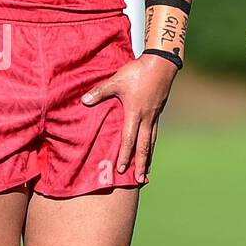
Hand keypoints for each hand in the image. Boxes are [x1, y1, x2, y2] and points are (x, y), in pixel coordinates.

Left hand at [81, 54, 177, 182]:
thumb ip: (100, 92)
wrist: (161, 64)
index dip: (124, 155)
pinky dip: (151, 144)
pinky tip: (150, 149)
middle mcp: (146, 118)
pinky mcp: (158, 112)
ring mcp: (154, 116)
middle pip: (144, 147)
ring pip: (151, 142)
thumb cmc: (137, 72)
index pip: (128, 139)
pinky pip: (154, 133)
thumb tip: (84, 101)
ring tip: (146, 171)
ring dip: (148, 157)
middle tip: (139, 180)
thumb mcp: (116, 81)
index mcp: (134, 113)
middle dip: (141, 164)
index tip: (121, 169)